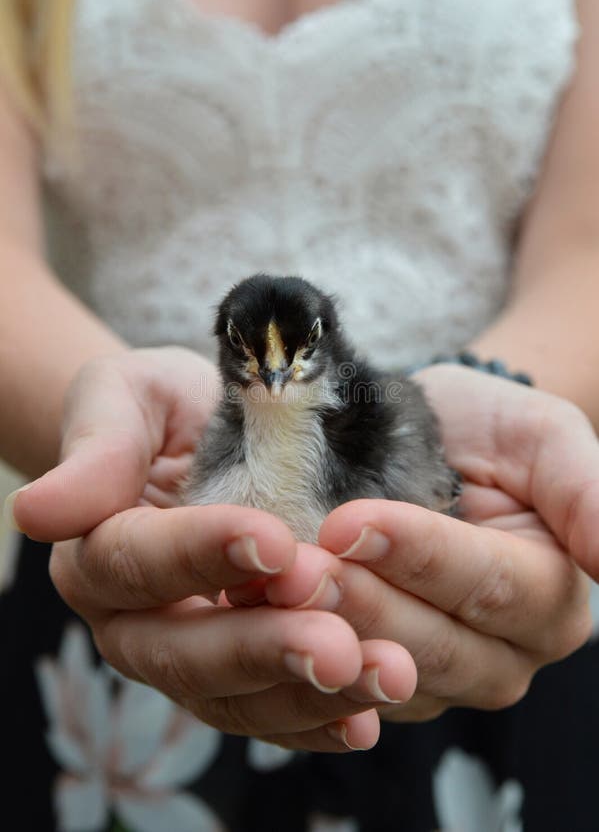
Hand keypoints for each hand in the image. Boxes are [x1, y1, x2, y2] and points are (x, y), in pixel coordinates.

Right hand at [11, 348, 416, 749]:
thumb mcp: (126, 397)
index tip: (273, 543)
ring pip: (234, 697)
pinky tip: (369, 718)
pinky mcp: (238, 674)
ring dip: (309, 695)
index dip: (201, 555)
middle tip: (337, 645)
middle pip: (183, 652)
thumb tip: (36, 511)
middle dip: (264, 650)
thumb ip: (96, 447)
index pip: (138, 562)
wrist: (200, 433)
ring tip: (383, 676)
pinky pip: (270, 711)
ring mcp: (186, 655)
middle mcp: (132, 620)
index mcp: (95, 551)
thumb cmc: (161, 407)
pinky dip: (319, 718)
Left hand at [232, 365, 594, 720]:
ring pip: (387, 676)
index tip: (350, 522)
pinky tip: (258, 622)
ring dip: (325, 635)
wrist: (424, 444)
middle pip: (438, 645)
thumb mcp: (539, 434)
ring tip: (271, 591)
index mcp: (550, 596)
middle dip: (363, 603)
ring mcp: (442, 679)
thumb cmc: (483, 431)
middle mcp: (505, 654)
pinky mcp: (384, 685)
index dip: (421, 556)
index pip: (491, 586)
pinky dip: (301, 660)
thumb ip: (585, 487)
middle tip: (296, 567)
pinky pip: (345, 691)